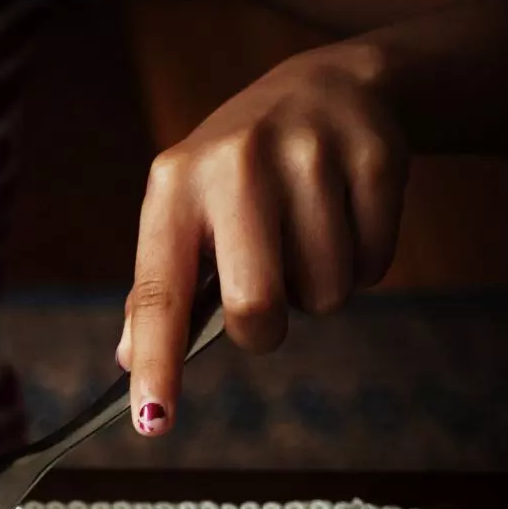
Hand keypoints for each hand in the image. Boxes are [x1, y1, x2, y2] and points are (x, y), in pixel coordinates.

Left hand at [118, 41, 407, 435]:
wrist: (325, 86)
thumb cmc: (238, 174)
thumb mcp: (184, 211)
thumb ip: (159, 285)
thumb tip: (130, 359)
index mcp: (174, 186)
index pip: (159, 294)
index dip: (157, 363)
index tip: (153, 422)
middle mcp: (237, 164)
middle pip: (253, 308)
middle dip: (262, 331)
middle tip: (265, 305)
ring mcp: (311, 155)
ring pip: (324, 294)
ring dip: (319, 291)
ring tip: (306, 240)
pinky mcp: (376, 156)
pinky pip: (374, 267)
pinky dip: (362, 265)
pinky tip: (346, 219)